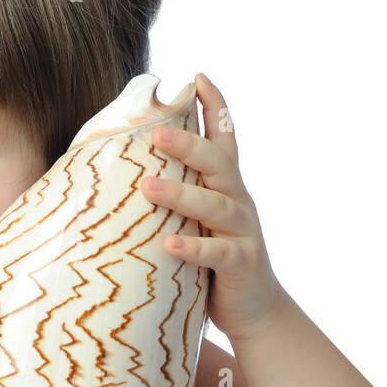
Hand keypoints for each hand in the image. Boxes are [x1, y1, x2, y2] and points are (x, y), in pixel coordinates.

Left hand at [140, 73, 284, 342]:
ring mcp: (243, 231)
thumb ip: (180, 196)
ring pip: (215, 204)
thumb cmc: (213, 261)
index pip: (224, 139)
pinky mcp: (242, 264)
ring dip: (181, 193)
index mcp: (227, 187)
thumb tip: (132, 172)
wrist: (254, 310)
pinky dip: (193, 247)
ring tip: (147, 186)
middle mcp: (238, 201)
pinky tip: (168, 244)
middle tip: (154, 131)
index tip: (198, 76)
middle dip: (188, 143)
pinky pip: (217, 252)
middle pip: (217, 163)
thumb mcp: (198, 221)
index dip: (216, 107)